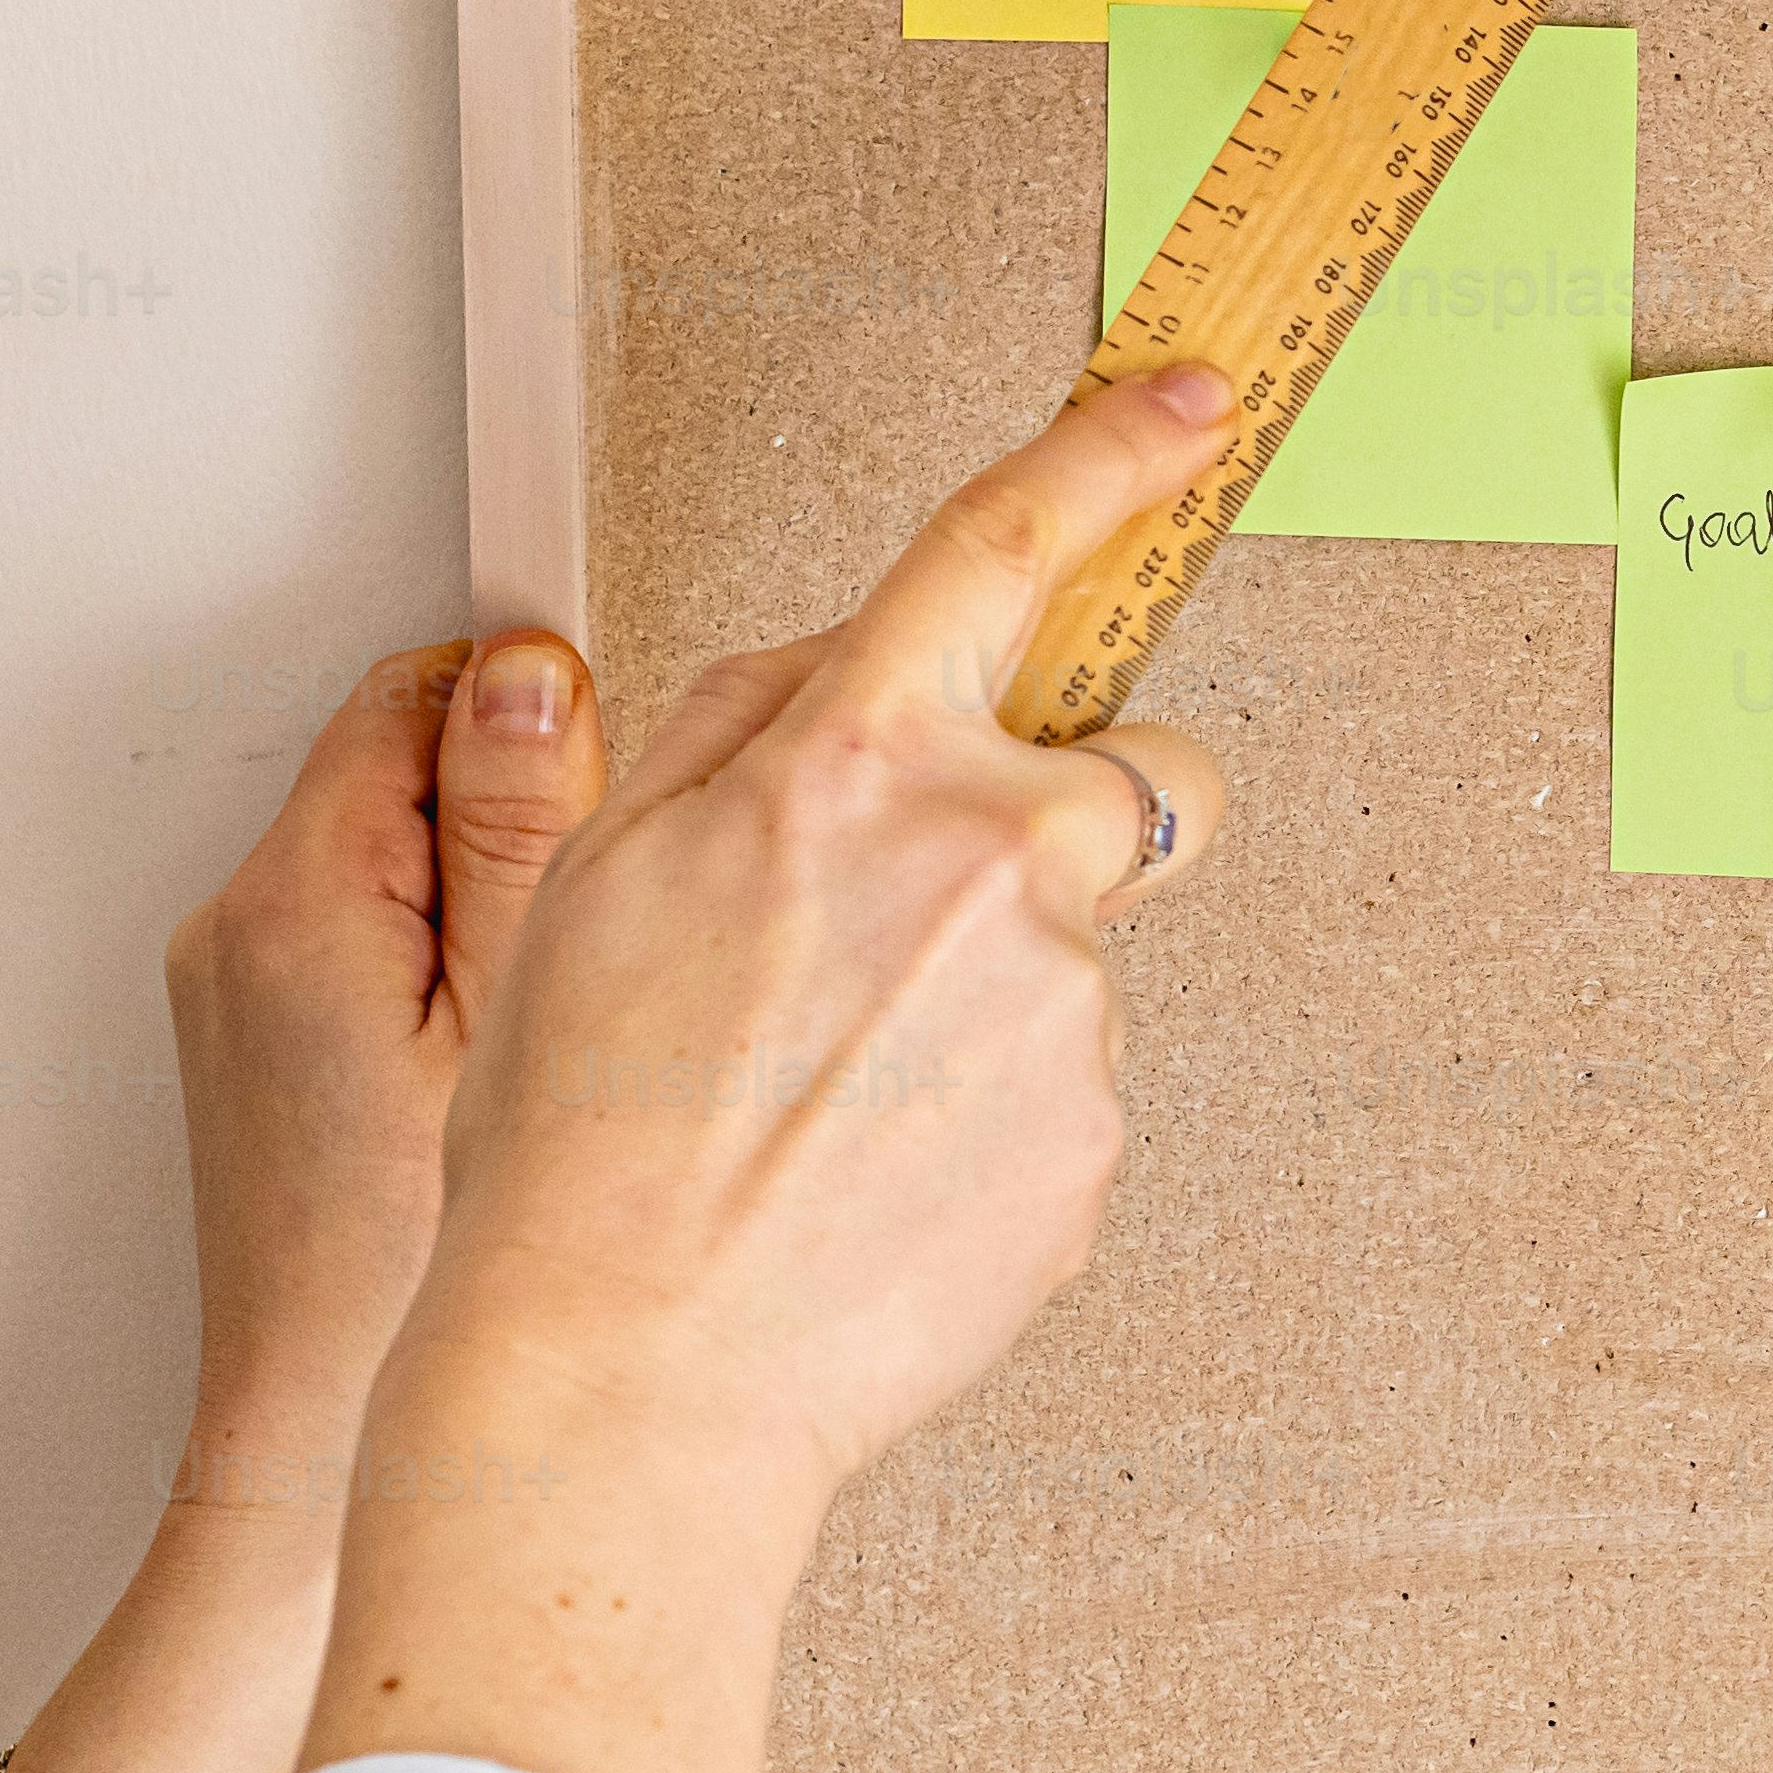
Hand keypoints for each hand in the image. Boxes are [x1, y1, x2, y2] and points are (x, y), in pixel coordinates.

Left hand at [161, 634, 608, 1510]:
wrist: (322, 1446)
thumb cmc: (420, 1277)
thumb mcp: (515, 1024)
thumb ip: (516, 834)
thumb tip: (529, 682)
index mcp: (297, 903)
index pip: (414, 694)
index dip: (537, 718)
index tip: (622, 786)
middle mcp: (239, 930)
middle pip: (402, 768)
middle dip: (518, 817)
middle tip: (601, 938)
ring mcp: (241, 991)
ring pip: (393, 856)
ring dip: (488, 899)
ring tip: (560, 1020)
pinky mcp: (262, 1045)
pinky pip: (370, 940)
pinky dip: (449, 967)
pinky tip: (512, 1066)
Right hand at [378, 371, 1244, 1552]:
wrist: (631, 1367)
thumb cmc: (583, 1134)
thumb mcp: (602, 873)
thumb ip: (740, 734)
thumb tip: (832, 665)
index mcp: (850, 764)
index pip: (998, 551)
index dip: (1108, 454)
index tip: (1190, 404)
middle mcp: (991, 860)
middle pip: (1135, 774)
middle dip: (1076, 809)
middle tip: (941, 915)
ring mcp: (1065, 1003)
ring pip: (1072, 950)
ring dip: (987, 994)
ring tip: (832, 1103)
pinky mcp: (1095, 1133)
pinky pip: (1060, 1083)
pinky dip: (985, 1115)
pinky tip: (871, 1178)